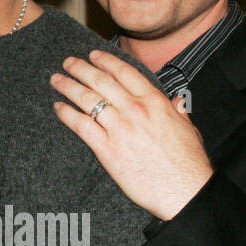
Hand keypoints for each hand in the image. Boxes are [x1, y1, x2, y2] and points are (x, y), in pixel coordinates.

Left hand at [51, 49, 212, 219]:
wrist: (185, 190)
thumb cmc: (189, 163)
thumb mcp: (188, 129)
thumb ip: (179, 111)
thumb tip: (178, 101)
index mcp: (155, 102)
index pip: (125, 73)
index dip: (106, 61)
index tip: (94, 55)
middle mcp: (135, 110)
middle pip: (102, 81)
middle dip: (81, 69)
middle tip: (68, 62)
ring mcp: (120, 129)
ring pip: (88, 100)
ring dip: (69, 87)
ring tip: (56, 80)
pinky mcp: (108, 150)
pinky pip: (82, 126)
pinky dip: (67, 114)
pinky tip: (58, 108)